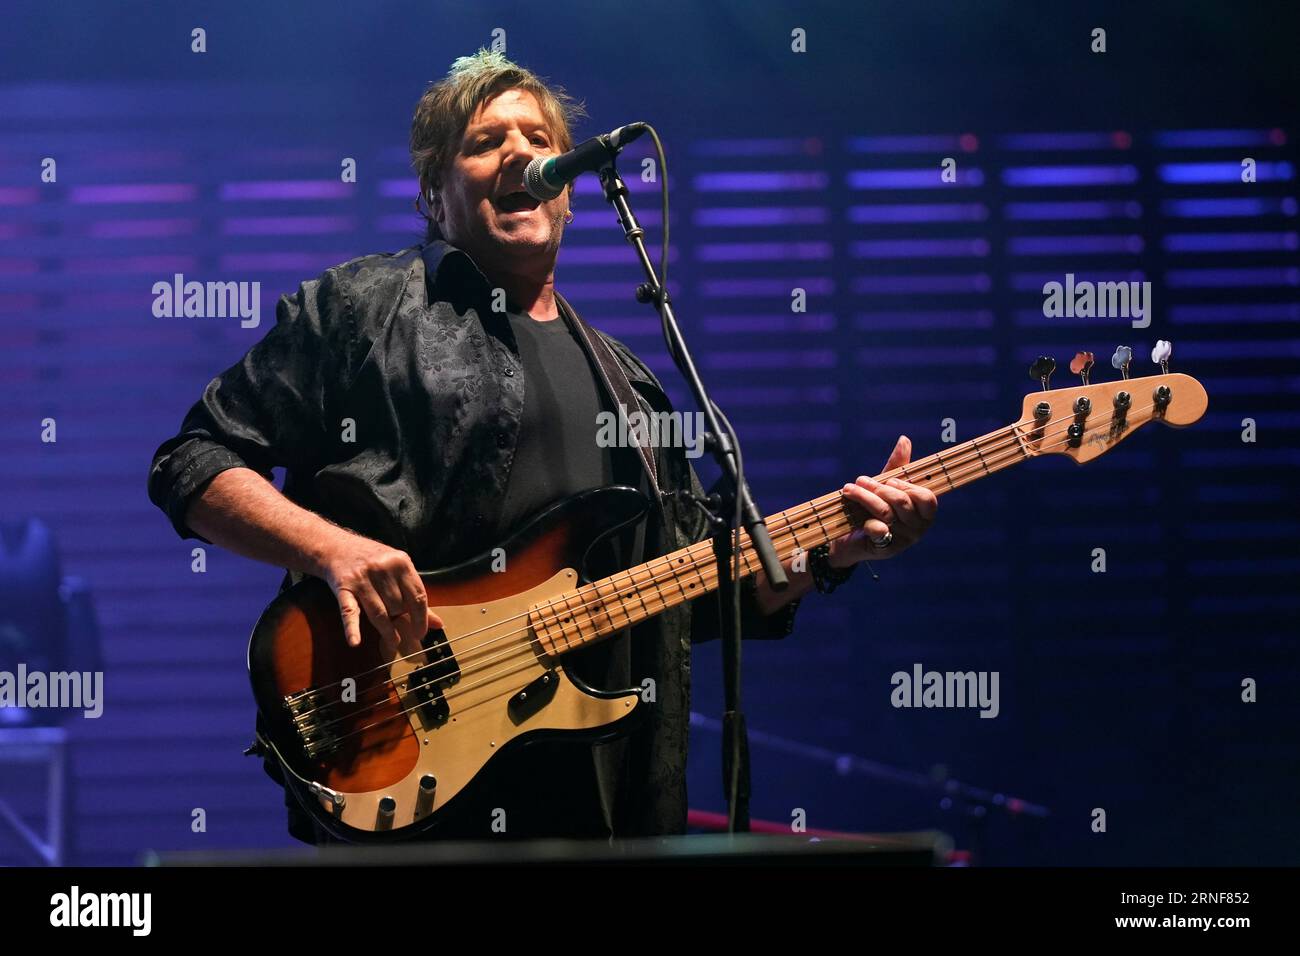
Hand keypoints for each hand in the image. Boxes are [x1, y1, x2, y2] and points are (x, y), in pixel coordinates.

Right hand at [314, 532, 443, 649]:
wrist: (337, 547)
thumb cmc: (372, 561)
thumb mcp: (398, 570)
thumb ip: (416, 596)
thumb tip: (438, 623)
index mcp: (401, 562)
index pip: (418, 596)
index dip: (421, 619)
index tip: (421, 633)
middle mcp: (383, 568)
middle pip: (398, 606)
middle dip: (399, 618)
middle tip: (398, 625)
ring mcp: (362, 578)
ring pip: (380, 613)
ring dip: (387, 631)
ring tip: (393, 642)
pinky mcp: (344, 588)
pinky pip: (350, 611)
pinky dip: (352, 628)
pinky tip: (355, 642)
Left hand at [833, 435, 937, 564]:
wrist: (847, 539)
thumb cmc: (871, 510)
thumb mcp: (884, 487)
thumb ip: (896, 467)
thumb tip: (904, 439)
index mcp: (924, 512)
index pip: (927, 497)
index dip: (906, 486)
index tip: (887, 480)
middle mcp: (919, 528)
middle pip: (902, 501)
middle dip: (877, 487)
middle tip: (860, 481)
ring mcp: (904, 540)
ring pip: (886, 512)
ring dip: (864, 497)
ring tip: (849, 489)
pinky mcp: (886, 549)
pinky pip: (879, 530)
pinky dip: (867, 522)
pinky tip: (860, 520)